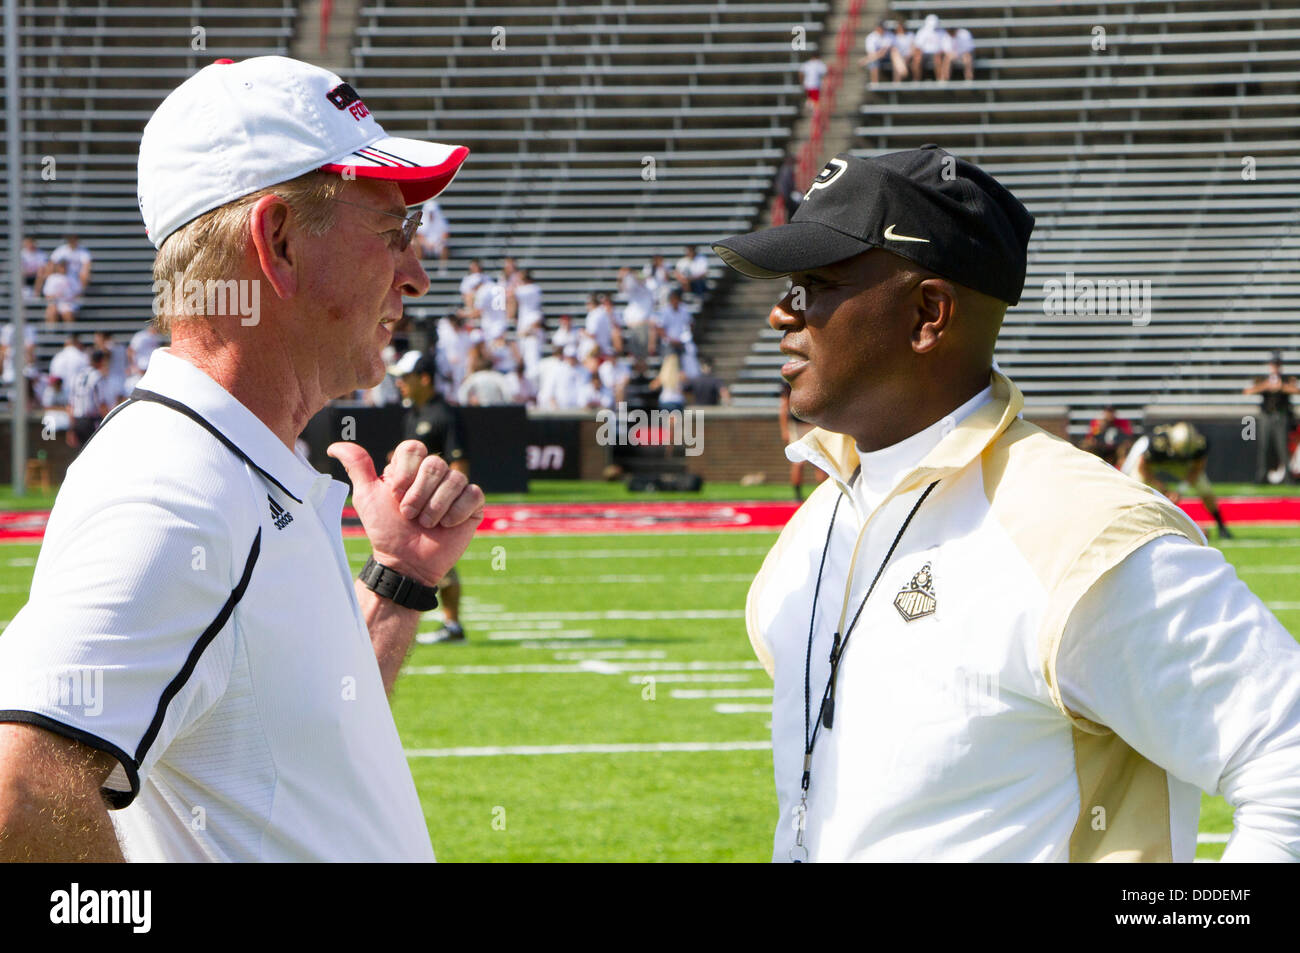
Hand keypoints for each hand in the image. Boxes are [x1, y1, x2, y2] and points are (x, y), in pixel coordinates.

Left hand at [328, 440, 484, 587]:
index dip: (405, 472)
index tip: (395, 494)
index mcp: (411, 468)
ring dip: (435, 507)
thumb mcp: (367, 496)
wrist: (405, 562)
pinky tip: (447, 525)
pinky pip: (473, 494)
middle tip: (409, 515)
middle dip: (418, 495)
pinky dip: (457, 512)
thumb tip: (333, 446)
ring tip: (427, 524)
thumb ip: (357, 466)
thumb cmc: (386, 530)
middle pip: (435, 464)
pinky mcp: (473, 504)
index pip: (415, 448)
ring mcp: (456, 488)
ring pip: (455, 479)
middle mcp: (435, 474)